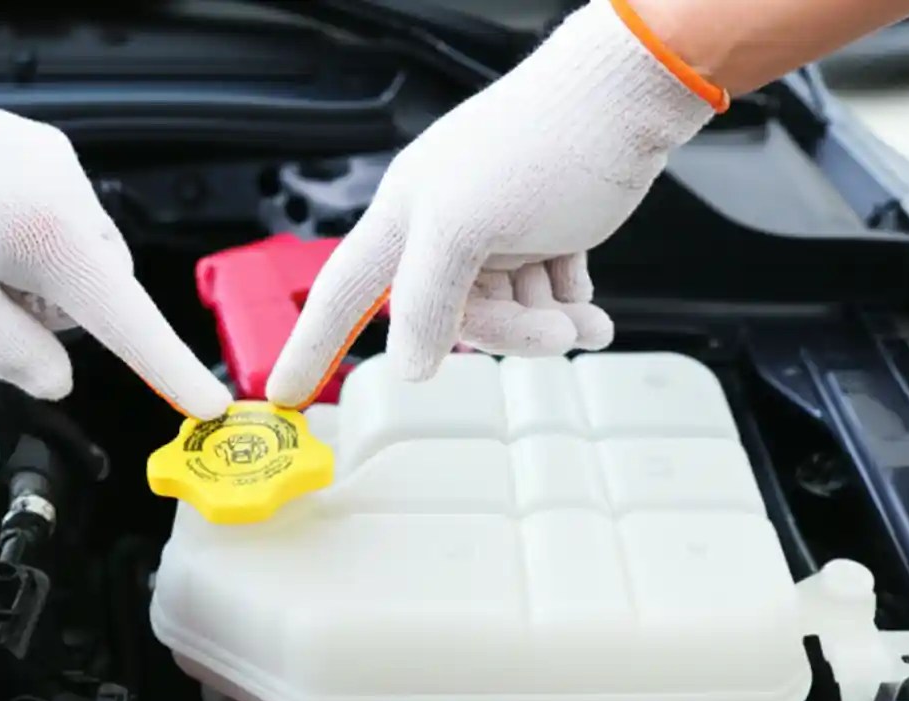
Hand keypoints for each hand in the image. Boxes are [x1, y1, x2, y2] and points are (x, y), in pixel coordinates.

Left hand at [0, 36, 230, 418]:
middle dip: (59, 310)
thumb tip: (57, 380)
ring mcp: (56, 166)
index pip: (131, 324)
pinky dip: (27, 237)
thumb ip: (13, 354)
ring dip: (39, 273)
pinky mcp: (38, 150)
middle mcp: (72, 196)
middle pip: (101, 286)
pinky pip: (56, 214)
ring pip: (78, 251)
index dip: (169, 370)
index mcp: (58, 240)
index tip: (207, 403)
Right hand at [266, 0, 719, 408]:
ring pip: (505, 309)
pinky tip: (592, 311)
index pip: (342, 291)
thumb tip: (410, 365)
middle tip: (556, 334)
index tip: (285, 392)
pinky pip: (543, 292)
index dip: (310, 343)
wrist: (624, 99)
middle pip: (450, 317)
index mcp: (406, 217)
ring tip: (587, 322)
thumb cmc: (542, 141)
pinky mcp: (543, 231)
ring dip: (548, 324)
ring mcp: (496, 230)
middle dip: (509, 334)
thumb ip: (429, 298)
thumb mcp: (466, 224)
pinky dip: (568, 306)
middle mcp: (444, 227)